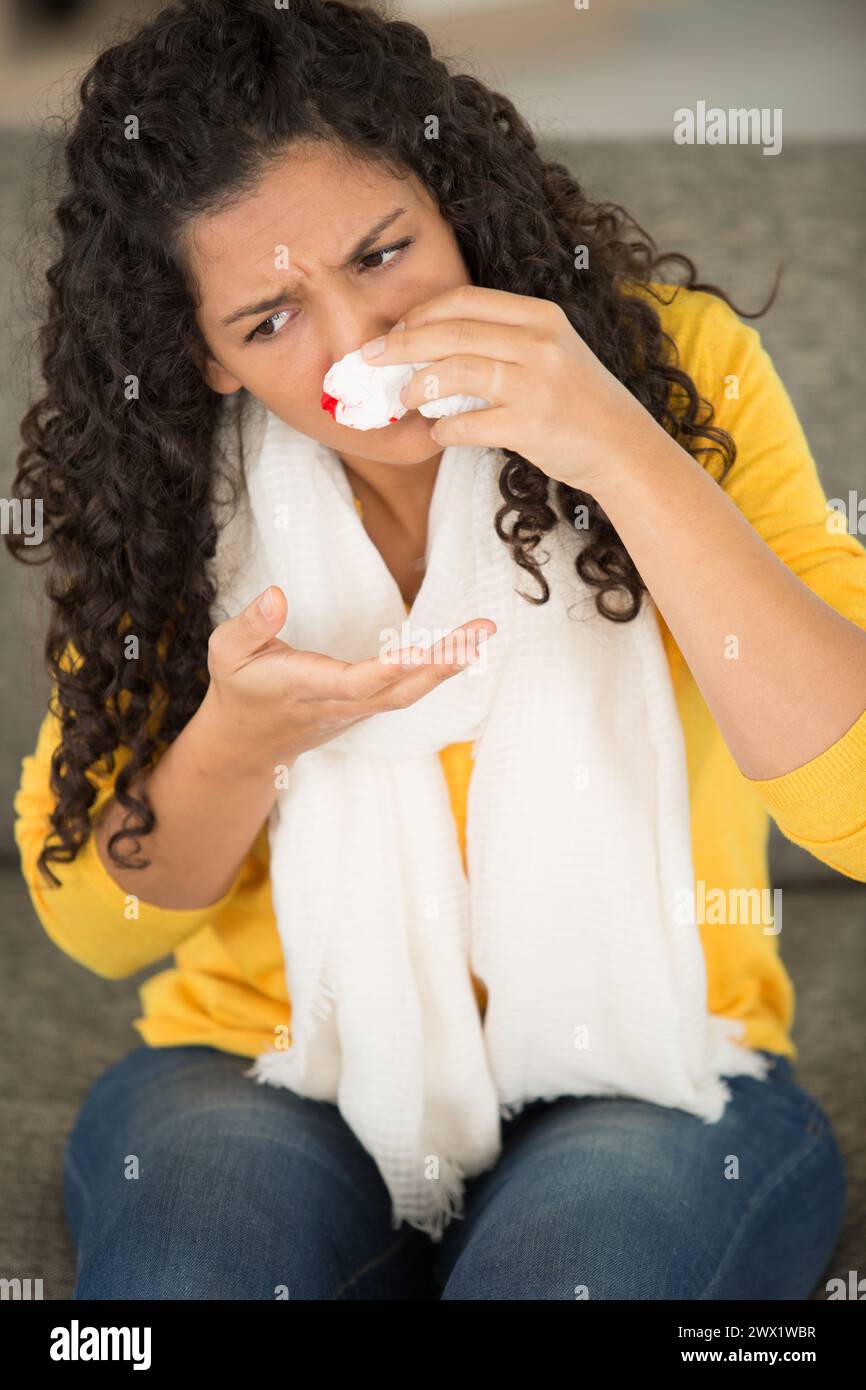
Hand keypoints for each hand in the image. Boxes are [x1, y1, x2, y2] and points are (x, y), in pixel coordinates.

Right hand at [204, 584, 495, 772]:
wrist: (247, 743)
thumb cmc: (238, 688)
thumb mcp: (226, 651)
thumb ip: (251, 624)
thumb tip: (276, 595)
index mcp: (306, 688)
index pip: (355, 682)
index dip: (390, 668)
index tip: (423, 650)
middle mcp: (340, 703)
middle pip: (400, 690)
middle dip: (443, 663)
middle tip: (481, 632)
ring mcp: (357, 709)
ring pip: (410, 692)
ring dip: (449, 664)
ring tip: (482, 633)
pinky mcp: (367, 706)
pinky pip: (408, 689)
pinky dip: (438, 669)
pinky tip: (463, 646)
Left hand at [361, 283, 666, 495]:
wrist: (623, 448)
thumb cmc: (578, 402)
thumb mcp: (551, 351)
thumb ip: (503, 340)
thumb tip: (431, 345)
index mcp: (540, 316)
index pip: (464, 300)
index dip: (420, 314)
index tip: (394, 332)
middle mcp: (539, 343)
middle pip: (450, 332)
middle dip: (400, 345)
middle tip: (370, 360)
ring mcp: (536, 384)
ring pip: (454, 372)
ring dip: (418, 387)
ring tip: (405, 400)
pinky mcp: (531, 426)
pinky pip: (467, 424)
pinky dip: (444, 431)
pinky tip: (439, 434)